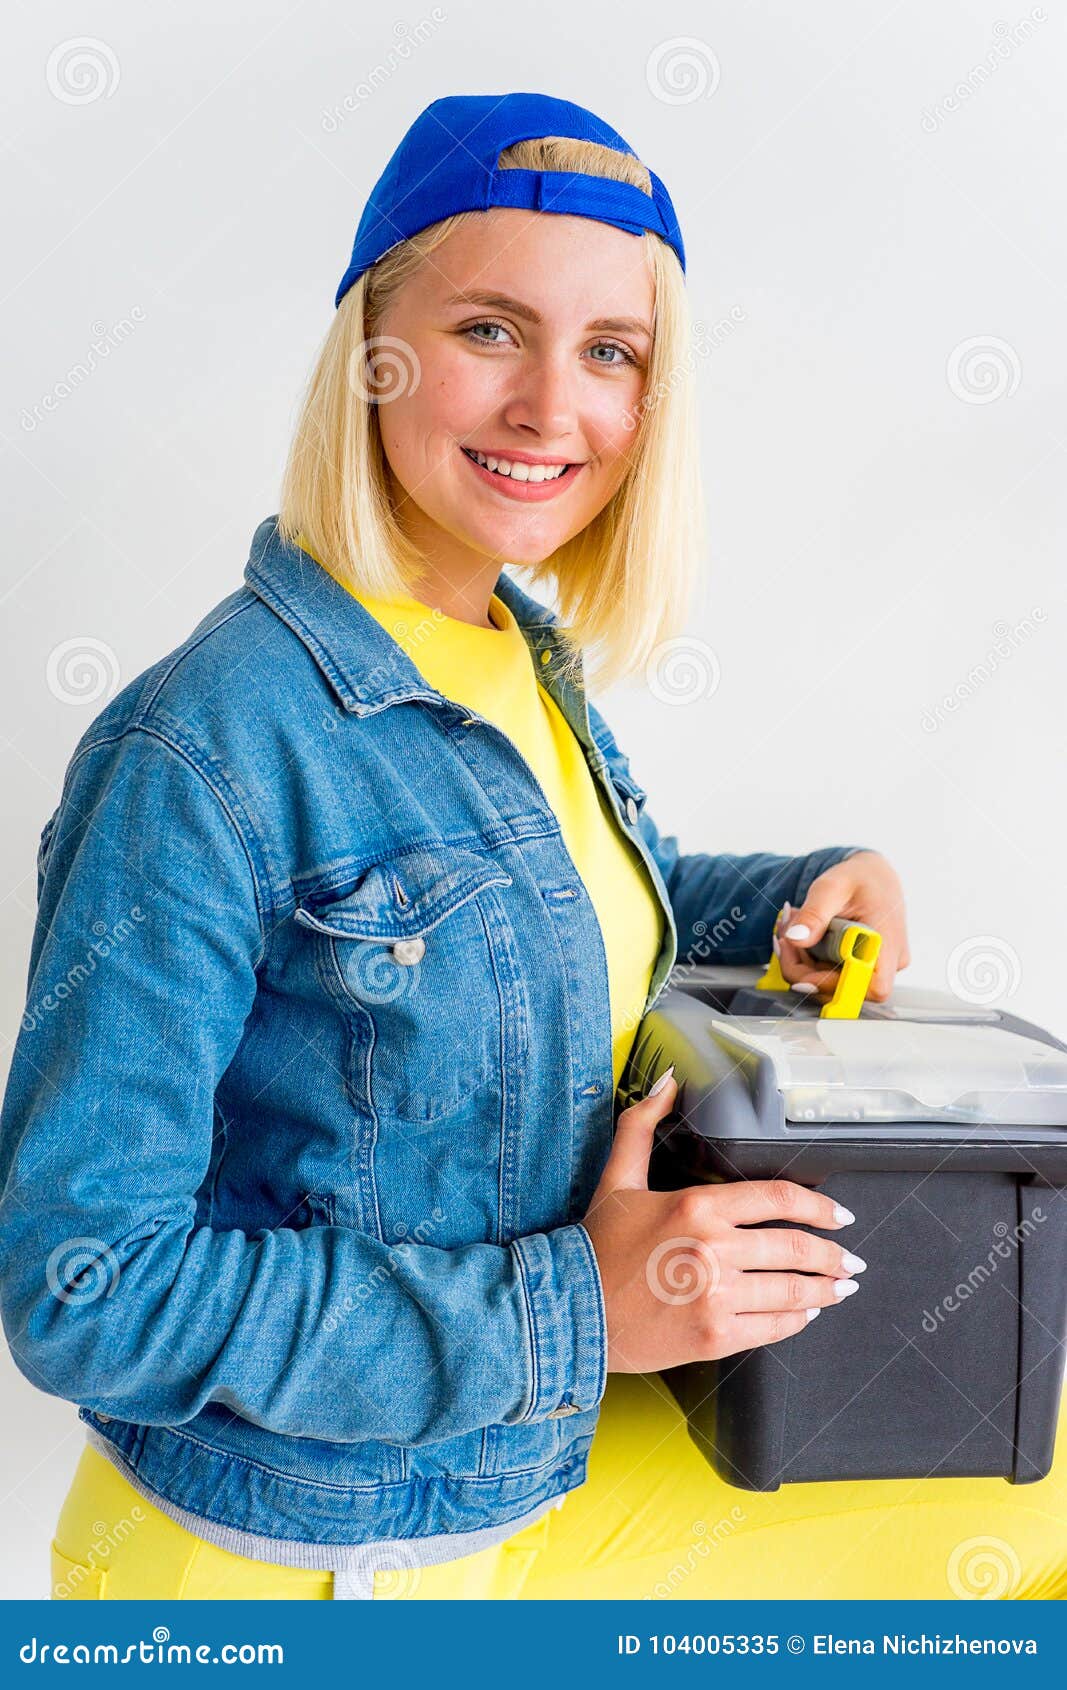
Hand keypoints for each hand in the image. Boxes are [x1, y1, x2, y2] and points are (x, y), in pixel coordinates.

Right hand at [582, 1073, 865, 1374]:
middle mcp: (713, 1248)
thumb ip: (642, 1124)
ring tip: (840, 1287)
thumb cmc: (596, 1246)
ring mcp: (716, 1295)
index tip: (840, 1215)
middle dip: (832, 1254)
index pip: (778, 1199)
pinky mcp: (714, 1335)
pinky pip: (772, 1327)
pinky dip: (797, 1320)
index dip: (819, 1206)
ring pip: (792, 1290)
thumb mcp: (617, 1178)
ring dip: (826, 1290)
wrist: (570, 1310)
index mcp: (697, 1205)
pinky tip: (805, 1314)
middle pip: (795, 1247)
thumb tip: (668, 1083)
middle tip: (849, 1258)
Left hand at [775, 849, 909, 1003]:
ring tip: (794, 928)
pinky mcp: (863, 969)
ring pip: (832, 985)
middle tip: (785, 938)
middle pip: (844, 989)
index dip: (838, 987)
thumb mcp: (831, 887)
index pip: (873, 987)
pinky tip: (804, 936)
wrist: (873, 875)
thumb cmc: (859, 878)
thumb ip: (814, 914)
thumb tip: (796, 938)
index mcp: (888, 941)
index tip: (805, 973)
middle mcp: (888, 961)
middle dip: (805, 969)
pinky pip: (832, 977)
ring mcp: (877, 968)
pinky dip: (811, 962)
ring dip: (803, 964)